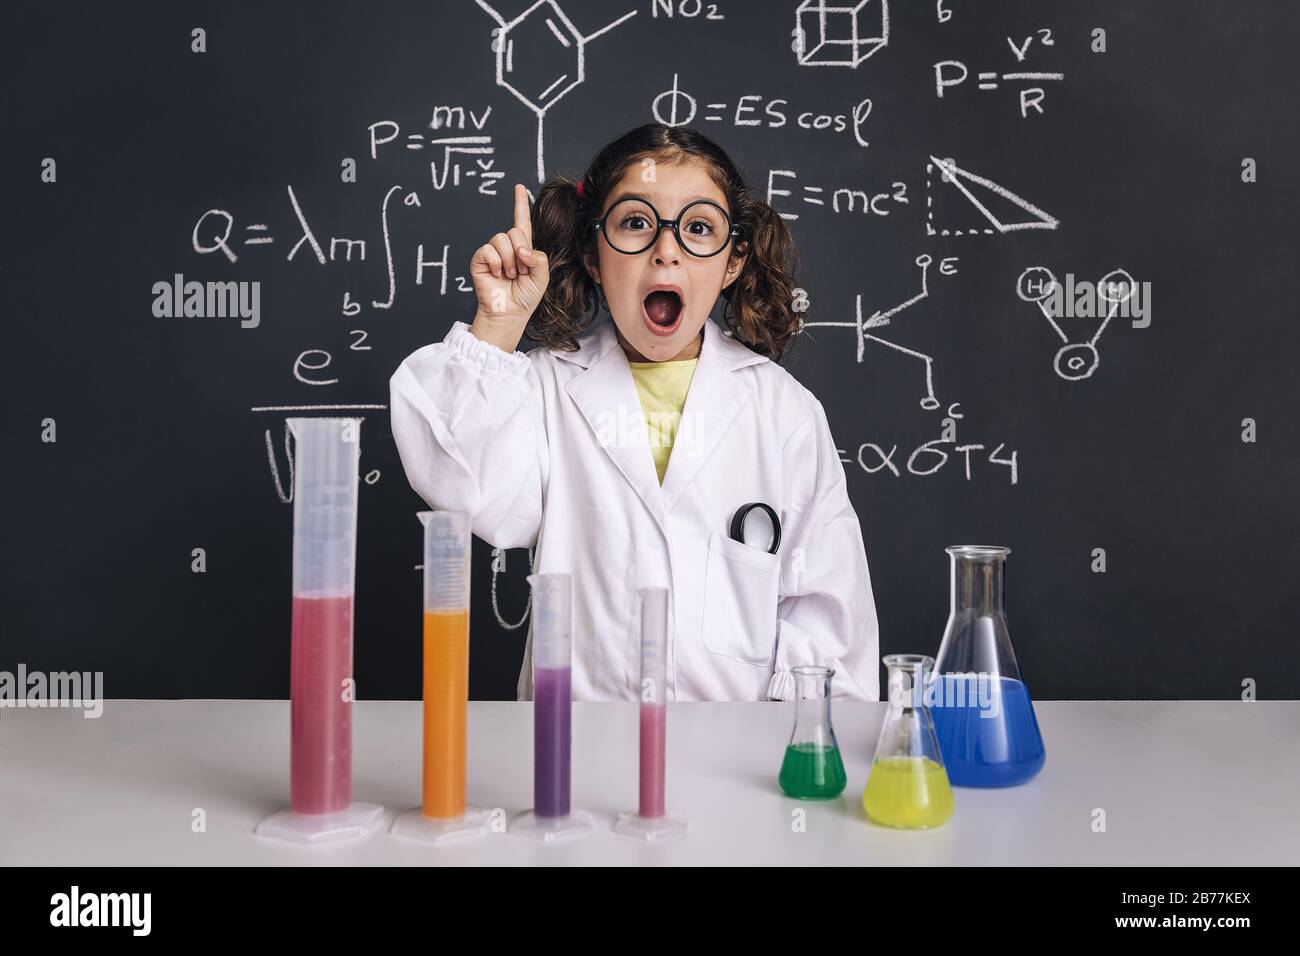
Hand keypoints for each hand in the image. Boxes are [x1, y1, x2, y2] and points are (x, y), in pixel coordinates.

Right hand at [469, 183, 549, 351]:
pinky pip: (488, 250)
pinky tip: (497, 274)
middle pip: (514, 231)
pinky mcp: (480, 259)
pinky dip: (496, 263)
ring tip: (510, 275)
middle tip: (520, 272)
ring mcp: (492, 252)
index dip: (521, 204)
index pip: (522, 222)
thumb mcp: (542, 276)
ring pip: (501, 239)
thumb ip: (538, 257)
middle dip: (521, 252)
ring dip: (509, 260)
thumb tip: (520, 249)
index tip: (519, 187)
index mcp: (523, 248)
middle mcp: (507, 247)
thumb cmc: (525, 296)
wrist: (510, 313)